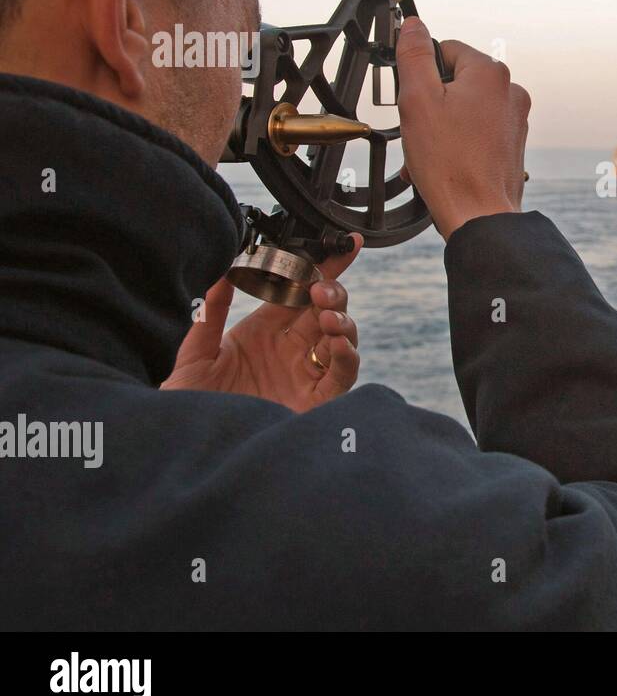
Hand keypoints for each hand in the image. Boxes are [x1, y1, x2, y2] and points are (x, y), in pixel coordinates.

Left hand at [161, 236, 362, 411]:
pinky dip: (346, 355)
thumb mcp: (195, 355)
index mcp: (265, 332)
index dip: (325, 268)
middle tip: (320, 290)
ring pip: (342, 336)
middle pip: (327, 309)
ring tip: (325, 317)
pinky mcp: (318, 400)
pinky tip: (336, 343)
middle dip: (332, 292)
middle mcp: (291, 349)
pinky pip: (343, 372)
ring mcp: (307, 373)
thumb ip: (211, 312)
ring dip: (341, 320)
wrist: (193, 450)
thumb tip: (224, 271)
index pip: (301, 291)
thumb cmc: (191, 406)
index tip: (346, 246)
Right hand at [395, 18, 528, 239]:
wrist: (479, 214)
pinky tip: (442, 164)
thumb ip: (414, 56)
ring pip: (464, 109)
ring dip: (440, 127)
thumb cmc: (450, 164)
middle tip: (419, 131)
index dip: (422, 73)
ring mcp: (514, 119)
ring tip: (428, 154)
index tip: (414, 98)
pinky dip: (457, 143)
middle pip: (456, 81)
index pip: (446, 50)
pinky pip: (477, 132)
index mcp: (490, 73)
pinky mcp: (512, 143)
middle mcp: (510, 91)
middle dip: (431, 104)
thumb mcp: (418, 100)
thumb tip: (413, 26)